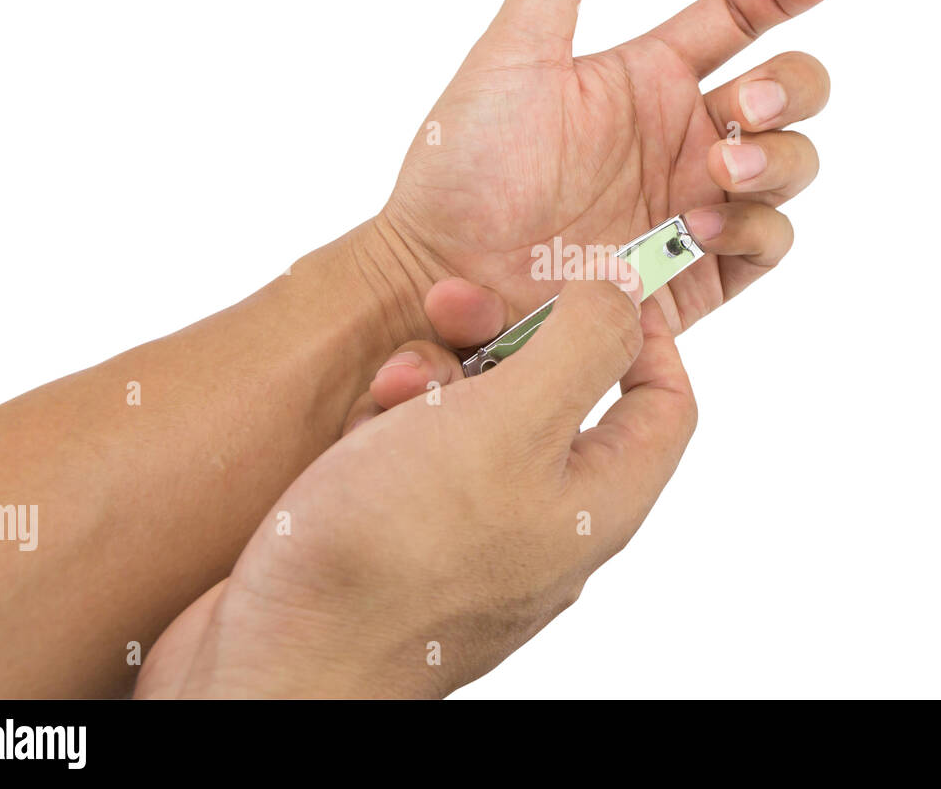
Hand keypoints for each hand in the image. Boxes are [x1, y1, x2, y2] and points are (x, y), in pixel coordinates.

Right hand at [135, 279, 695, 697]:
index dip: (640, 334)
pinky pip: (415, 450)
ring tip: (390, 392)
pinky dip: (389, 424)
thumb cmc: (391, 557)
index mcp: (598, 501)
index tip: (592, 282)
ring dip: (434, 379)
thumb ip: (581, 348)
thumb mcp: (509, 424)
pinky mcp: (403, 530)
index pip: (665, 405)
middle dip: (503, 340)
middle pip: (556, 394)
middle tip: (454, 307)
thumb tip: (625, 294)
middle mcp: (545, 518)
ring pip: (475, 414)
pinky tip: (358, 433)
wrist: (275, 657)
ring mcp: (471, 529)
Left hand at [369, 0, 830, 338]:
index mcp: (647, 80)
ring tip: (718, 172)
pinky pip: (767, 243)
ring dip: (777, 159)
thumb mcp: (510, 62)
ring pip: (789, 164)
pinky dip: (756, 228)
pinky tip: (703, 226)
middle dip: (792, 86)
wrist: (442, 273)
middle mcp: (681, 138)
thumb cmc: (463, 168)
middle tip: (745, 105)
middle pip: (788, 94)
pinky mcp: (695, 272)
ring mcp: (693, 203)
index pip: (735, 21)